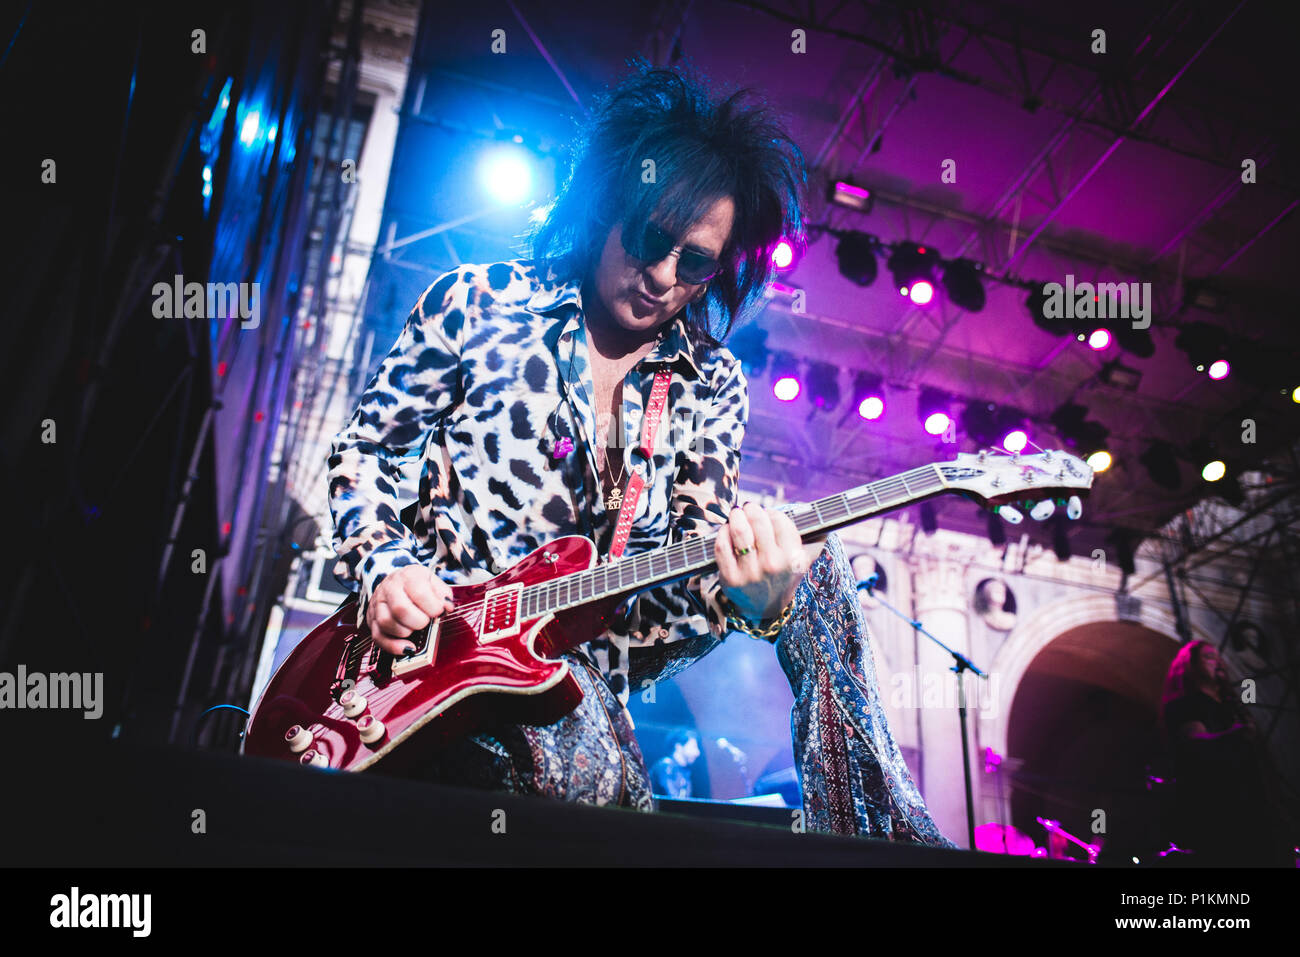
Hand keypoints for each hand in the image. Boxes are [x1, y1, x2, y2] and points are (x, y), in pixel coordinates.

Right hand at [367, 564, 454, 654]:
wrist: (395, 581)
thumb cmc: (417, 584)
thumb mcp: (433, 581)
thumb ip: (443, 594)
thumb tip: (447, 607)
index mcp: (408, 576)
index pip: (419, 592)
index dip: (433, 607)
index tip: (439, 612)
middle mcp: (389, 588)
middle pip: (400, 609)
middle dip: (419, 621)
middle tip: (426, 621)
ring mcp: (378, 604)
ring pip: (386, 623)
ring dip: (406, 632)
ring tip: (415, 629)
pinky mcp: (372, 620)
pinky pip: (378, 637)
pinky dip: (393, 646)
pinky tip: (407, 648)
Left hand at [715, 501, 822, 621]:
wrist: (765, 608)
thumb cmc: (783, 576)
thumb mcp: (802, 562)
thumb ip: (815, 543)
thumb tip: (827, 528)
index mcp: (792, 558)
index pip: (780, 521)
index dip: (772, 512)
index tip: (768, 513)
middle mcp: (772, 565)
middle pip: (759, 522)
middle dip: (752, 509)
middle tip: (748, 507)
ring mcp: (750, 572)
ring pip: (739, 531)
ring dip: (736, 516)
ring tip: (736, 513)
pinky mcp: (730, 579)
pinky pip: (722, 547)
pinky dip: (722, 533)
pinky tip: (726, 530)